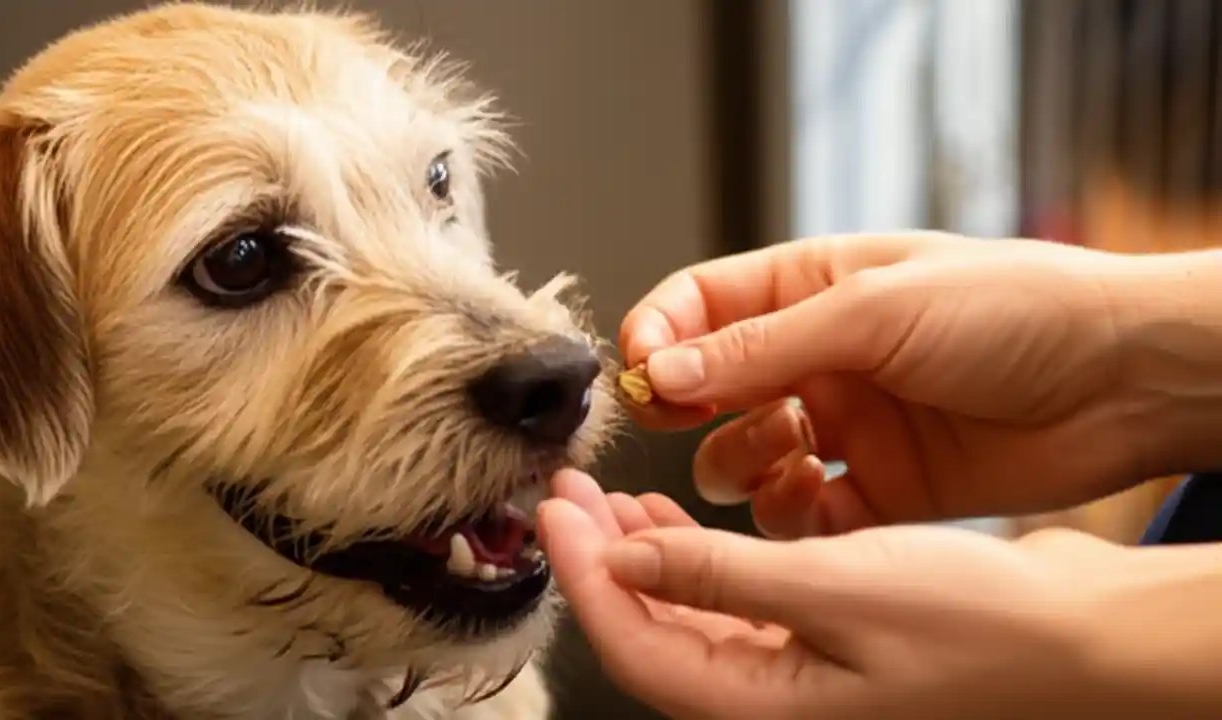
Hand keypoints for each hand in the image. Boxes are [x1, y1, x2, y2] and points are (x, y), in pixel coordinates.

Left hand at [540, 470, 1194, 719]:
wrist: (1079, 636)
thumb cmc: (978, 625)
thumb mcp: (835, 588)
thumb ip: (719, 577)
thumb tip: (621, 563)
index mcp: (760, 706)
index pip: (634, 644)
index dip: (582, 576)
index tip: (552, 510)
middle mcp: (768, 698)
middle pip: (648, 632)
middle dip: (599, 561)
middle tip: (566, 492)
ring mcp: (791, 672)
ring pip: (683, 616)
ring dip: (640, 556)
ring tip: (607, 499)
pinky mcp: (816, 639)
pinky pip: (728, 606)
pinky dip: (693, 561)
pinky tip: (673, 523)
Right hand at [619, 232, 1221, 534]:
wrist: (1121, 381)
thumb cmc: (1016, 309)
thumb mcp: (873, 310)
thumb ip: (761, 347)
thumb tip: (660, 369)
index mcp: (812, 288)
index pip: (700, 305)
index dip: (658, 336)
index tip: (639, 371)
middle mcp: (818, 358)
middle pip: (709, 385)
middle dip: (684, 406)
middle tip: (679, 419)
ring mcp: (844, 424)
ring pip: (743, 456)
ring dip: (739, 461)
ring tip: (784, 448)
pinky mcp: (876, 489)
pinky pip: (800, 512)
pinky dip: (790, 511)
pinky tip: (818, 490)